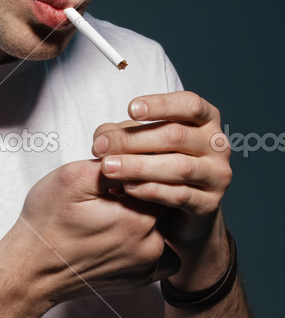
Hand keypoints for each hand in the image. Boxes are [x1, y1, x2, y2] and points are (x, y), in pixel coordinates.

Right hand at [7, 158, 180, 308]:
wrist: (31, 271)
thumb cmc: (46, 224)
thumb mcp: (72, 178)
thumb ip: (113, 162)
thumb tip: (139, 152)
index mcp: (139, 216)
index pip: (164, 177)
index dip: (144, 165)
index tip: (123, 167)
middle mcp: (151, 244)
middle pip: (166, 201)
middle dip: (145, 189)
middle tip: (115, 189)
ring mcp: (148, 265)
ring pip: (164, 225)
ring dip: (147, 214)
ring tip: (114, 212)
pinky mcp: (142, 279)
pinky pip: (162, 255)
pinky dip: (150, 242)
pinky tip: (125, 235)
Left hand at [91, 91, 231, 249]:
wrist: (182, 213)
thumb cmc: (162, 166)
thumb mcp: (145, 144)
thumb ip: (125, 134)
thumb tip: (101, 137)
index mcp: (206, 120)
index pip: (190, 104)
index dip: (161, 104)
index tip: (131, 108)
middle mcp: (217, 145)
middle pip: (177, 136)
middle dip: (134, 140)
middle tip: (100, 147)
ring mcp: (217, 175)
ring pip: (179, 166)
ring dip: (139, 166)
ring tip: (108, 167)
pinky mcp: (209, 203)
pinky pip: (181, 195)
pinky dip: (152, 190)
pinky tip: (128, 187)